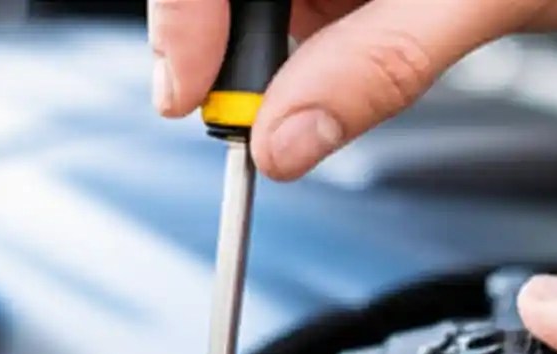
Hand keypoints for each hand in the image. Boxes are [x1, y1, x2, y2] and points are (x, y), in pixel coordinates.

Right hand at [147, 0, 556, 179]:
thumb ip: (377, 66)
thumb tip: (286, 137)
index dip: (179, 22)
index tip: (187, 94)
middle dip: (222, 49)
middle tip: (256, 113)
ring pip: (250, 10)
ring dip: (265, 57)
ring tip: (337, 69)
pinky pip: (289, 14)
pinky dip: (302, 54)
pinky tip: (345, 55)